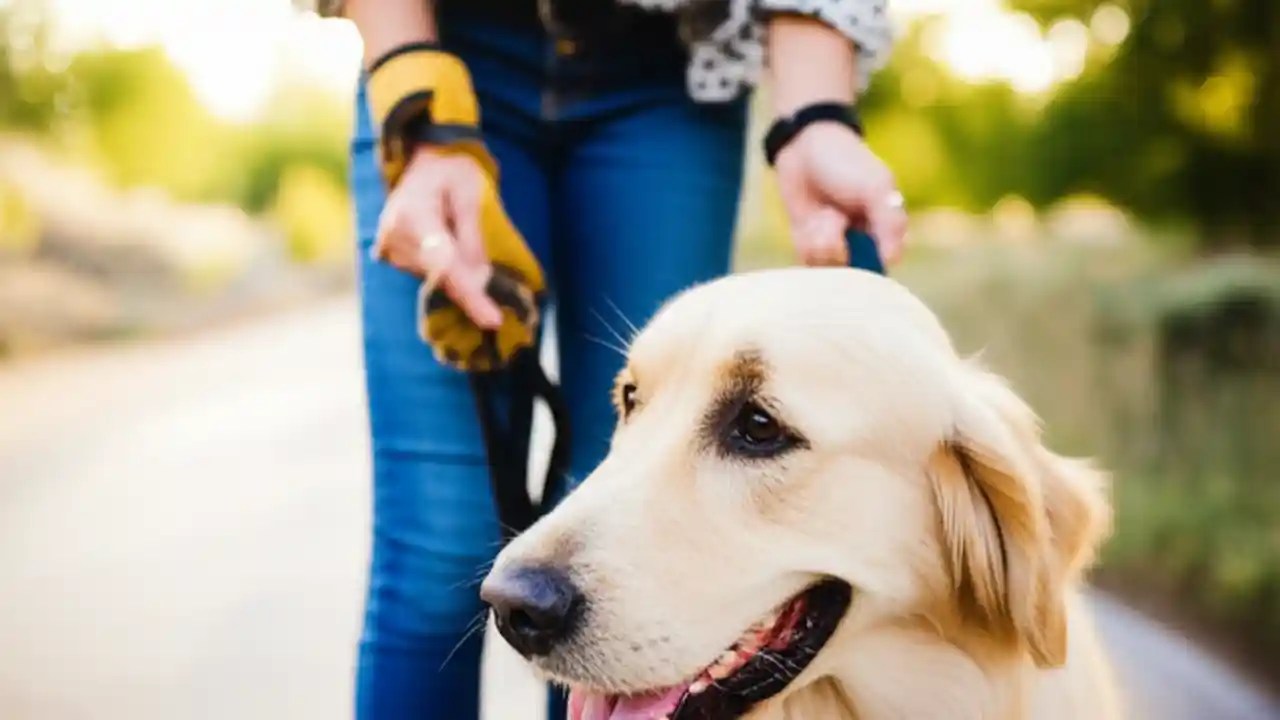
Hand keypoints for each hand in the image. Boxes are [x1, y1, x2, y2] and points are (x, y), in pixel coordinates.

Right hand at [372, 145, 502, 328]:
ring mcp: (389, 249)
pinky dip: (448, 271)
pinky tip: (451, 245)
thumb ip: (473, 236)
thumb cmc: (450, 170)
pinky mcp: (392, 257)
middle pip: (440, 277)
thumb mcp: (470, 193)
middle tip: (494, 295)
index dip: (470, 295)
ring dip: (459, 274)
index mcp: (412, 215)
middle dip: (470, 287)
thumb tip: (479, 279)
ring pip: (435, 278)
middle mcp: (393, 237)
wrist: (420, 163)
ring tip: (459, 231)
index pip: (445, 264)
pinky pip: (429, 274)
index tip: (493, 320)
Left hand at [775, 123, 907, 266]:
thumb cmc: (847, 163)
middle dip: (840, 245)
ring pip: (828, 265)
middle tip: (837, 217)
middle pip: (852, 271)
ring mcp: (836, 248)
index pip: (884, 265)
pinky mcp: (811, 247)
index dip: (870, 261)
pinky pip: (808, 261)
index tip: (856, 238)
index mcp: (887, 231)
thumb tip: (892, 261)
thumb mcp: (876, 187)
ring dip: (822, 238)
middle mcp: (863, 244)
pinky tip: (809, 220)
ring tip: (823, 214)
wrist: (804, 149)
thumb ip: (890, 222)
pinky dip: (806, 240)